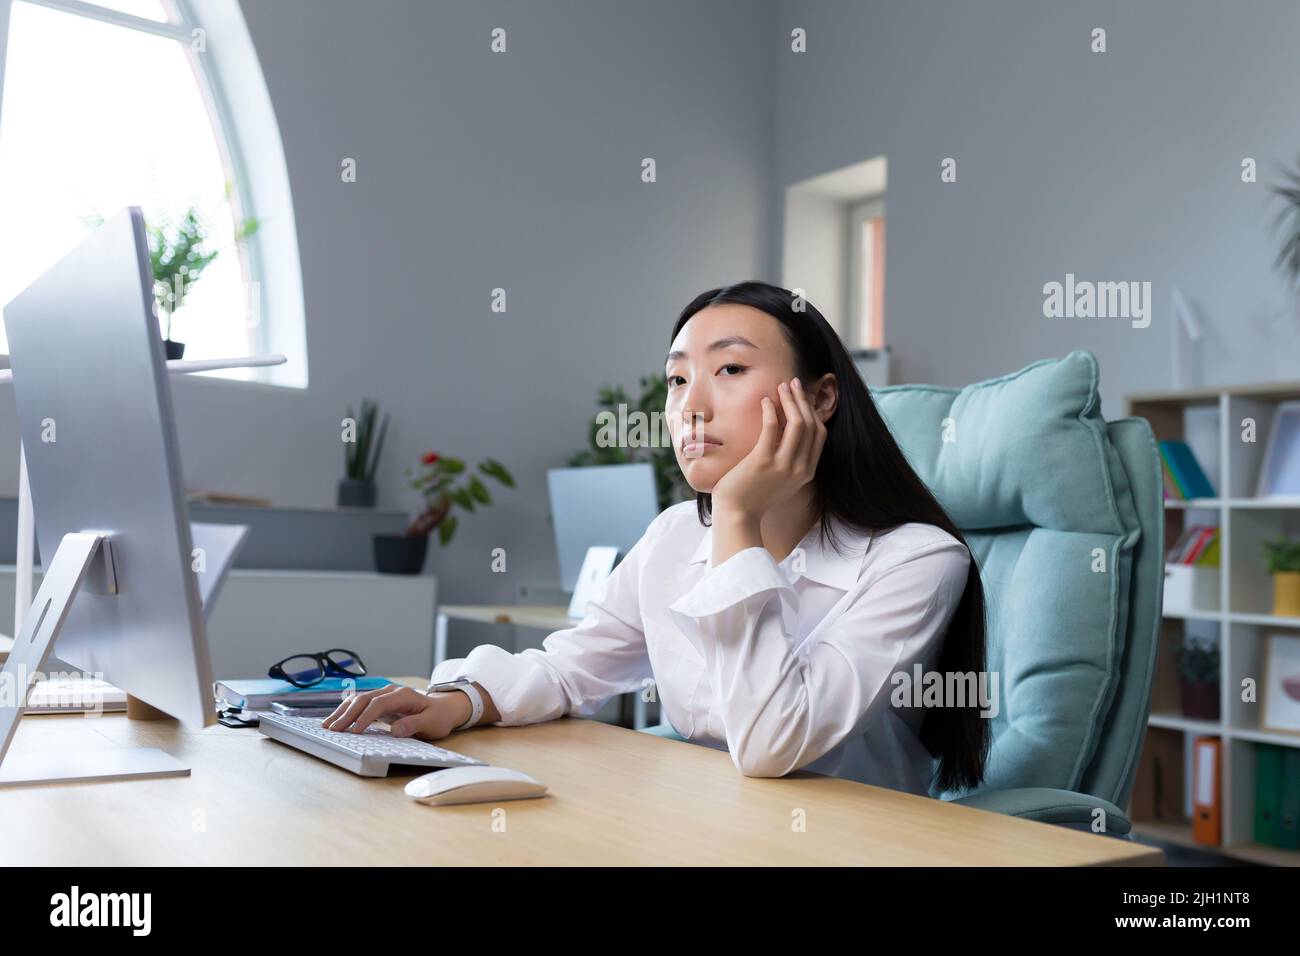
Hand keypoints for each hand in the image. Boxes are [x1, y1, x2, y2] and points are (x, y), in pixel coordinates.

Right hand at [320, 685, 468, 740]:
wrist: (443, 709)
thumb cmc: (438, 717)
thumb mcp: (432, 723)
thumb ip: (415, 725)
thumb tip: (395, 730)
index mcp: (402, 695)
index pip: (378, 704)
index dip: (365, 717)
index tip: (355, 731)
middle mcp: (390, 692)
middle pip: (363, 700)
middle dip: (347, 714)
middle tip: (332, 730)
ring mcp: (384, 696)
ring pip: (358, 700)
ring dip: (342, 712)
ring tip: (327, 726)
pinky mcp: (380, 703)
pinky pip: (360, 705)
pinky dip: (347, 712)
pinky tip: (336, 721)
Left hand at [710, 377, 826, 523]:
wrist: (737, 515)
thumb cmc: (754, 497)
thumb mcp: (781, 481)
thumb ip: (790, 462)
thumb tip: (787, 436)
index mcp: (806, 472)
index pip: (819, 434)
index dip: (812, 411)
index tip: (802, 397)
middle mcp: (800, 468)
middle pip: (811, 425)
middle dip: (803, 400)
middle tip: (793, 384)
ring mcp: (783, 465)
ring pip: (798, 424)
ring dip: (791, 400)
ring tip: (781, 387)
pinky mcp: (763, 461)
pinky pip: (772, 428)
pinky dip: (771, 411)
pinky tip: (765, 401)